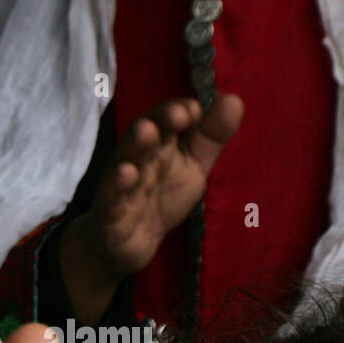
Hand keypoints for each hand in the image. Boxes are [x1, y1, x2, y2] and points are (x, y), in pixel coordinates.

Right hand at [59, 94, 242, 322]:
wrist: (129, 242)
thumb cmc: (162, 197)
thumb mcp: (193, 166)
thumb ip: (211, 137)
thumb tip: (234, 99)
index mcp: (159, 146)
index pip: (166, 119)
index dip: (178, 111)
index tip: (195, 109)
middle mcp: (138, 158)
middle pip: (145, 133)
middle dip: (160, 120)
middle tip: (179, 114)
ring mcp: (121, 183)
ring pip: (125, 159)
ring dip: (135, 144)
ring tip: (147, 131)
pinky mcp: (109, 210)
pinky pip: (111, 195)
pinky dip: (116, 184)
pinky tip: (126, 173)